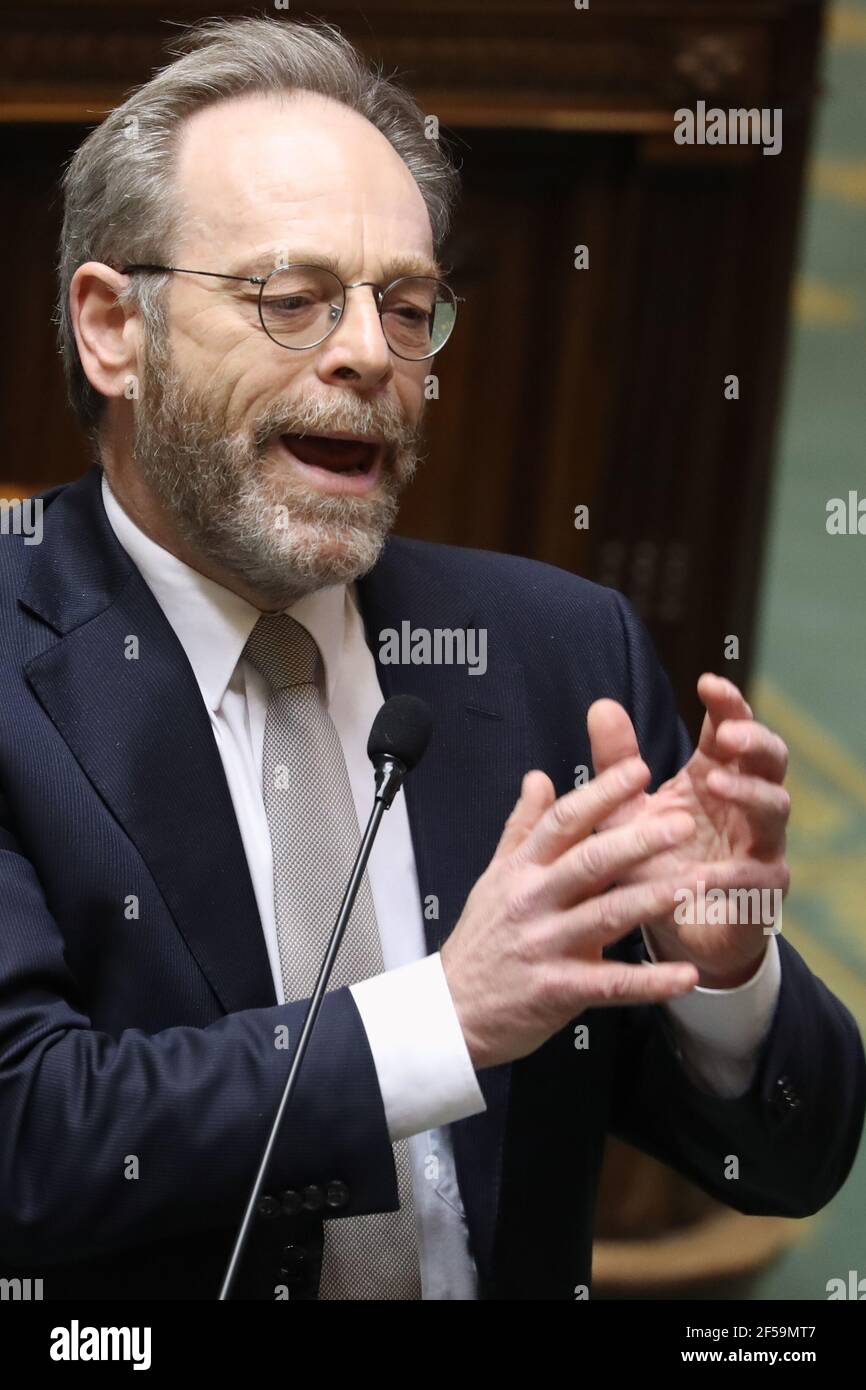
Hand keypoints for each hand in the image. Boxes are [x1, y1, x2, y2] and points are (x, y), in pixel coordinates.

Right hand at [440, 758, 699, 1069]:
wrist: (452, 1010)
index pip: (564, 821)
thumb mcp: (495, 876)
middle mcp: (533, 900)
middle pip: (589, 862)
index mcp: (522, 869)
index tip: (640, 770)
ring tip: (697, 882)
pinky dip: (650, 982)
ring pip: (605, 916)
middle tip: (682, 822)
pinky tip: (687, 975)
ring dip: (653, 899)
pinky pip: (611, 985)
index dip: (602, 794)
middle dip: (638, 841)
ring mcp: (546, 946)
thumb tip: (538, 777)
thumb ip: (522, 826)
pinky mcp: (559, 990)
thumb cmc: (482, 939)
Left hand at [587, 673, 790, 988]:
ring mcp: (760, 844)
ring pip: (776, 807)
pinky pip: (761, 874)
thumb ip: (616, 764)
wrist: (668, 929)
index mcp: (714, 776)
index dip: (727, 704)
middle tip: (727, 734)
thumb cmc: (651, 861)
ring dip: (749, 793)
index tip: (706, 682)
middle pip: (770, 760)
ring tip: (715, 783)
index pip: (731, 730)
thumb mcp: (625, 811)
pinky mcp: (762, 890)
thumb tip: (601, 704)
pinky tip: (708, 868)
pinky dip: (734, 870)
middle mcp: (744, 804)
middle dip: (754, 741)